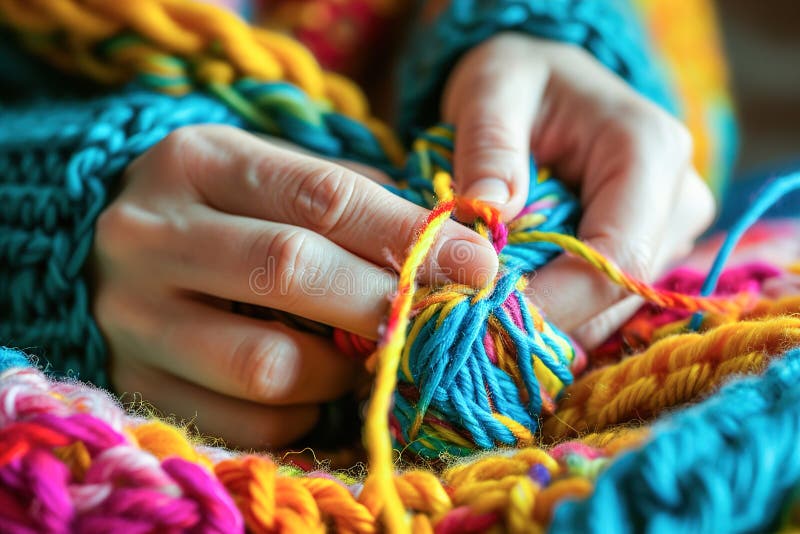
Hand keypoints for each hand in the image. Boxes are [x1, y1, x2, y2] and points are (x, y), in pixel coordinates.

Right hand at [92, 125, 497, 447]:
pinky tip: (313, 389)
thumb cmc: (224, 207)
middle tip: (436, 321)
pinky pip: (240, 421)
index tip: (477, 263)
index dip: (407, 234)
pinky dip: (299, 414)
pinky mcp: (130, 381)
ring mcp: (131, 314)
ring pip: (266, 363)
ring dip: (340, 371)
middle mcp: (150, 233)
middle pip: (289, 270)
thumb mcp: (275, 173)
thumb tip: (455, 252)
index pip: (321, 196)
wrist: (104, 244)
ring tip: (364, 358)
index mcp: (198, 161)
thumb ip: (357, 201)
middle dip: (382, 303)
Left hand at [442, 33, 714, 347]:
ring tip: (481, 299)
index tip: (481, 314)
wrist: (544, 82)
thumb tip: (486, 214)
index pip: (618, 260)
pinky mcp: (643, 254)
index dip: (553, 303)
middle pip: (614, 296)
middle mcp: (677, 199)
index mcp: (650, 152)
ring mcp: (666, 233)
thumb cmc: (519, 79)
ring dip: (543, 317)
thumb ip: (489, 146)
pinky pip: (598, 306)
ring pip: (607, 311)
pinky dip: (551, 309)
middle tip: (467, 313)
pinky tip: (508, 293)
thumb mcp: (491, 88)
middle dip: (540, 315)